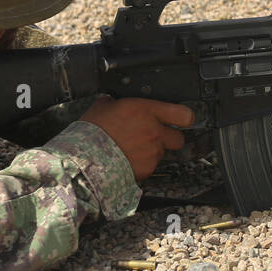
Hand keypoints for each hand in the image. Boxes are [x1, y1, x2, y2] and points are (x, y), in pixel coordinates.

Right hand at [81, 95, 195, 181]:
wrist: (85, 159)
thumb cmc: (92, 131)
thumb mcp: (103, 106)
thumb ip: (116, 102)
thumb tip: (114, 101)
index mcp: (147, 111)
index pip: (183, 114)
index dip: (185, 117)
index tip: (181, 119)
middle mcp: (154, 132)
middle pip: (179, 138)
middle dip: (170, 138)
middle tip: (155, 136)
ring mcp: (152, 153)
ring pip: (162, 153)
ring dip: (152, 151)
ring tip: (133, 149)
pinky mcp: (146, 170)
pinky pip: (150, 166)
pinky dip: (142, 164)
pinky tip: (127, 160)